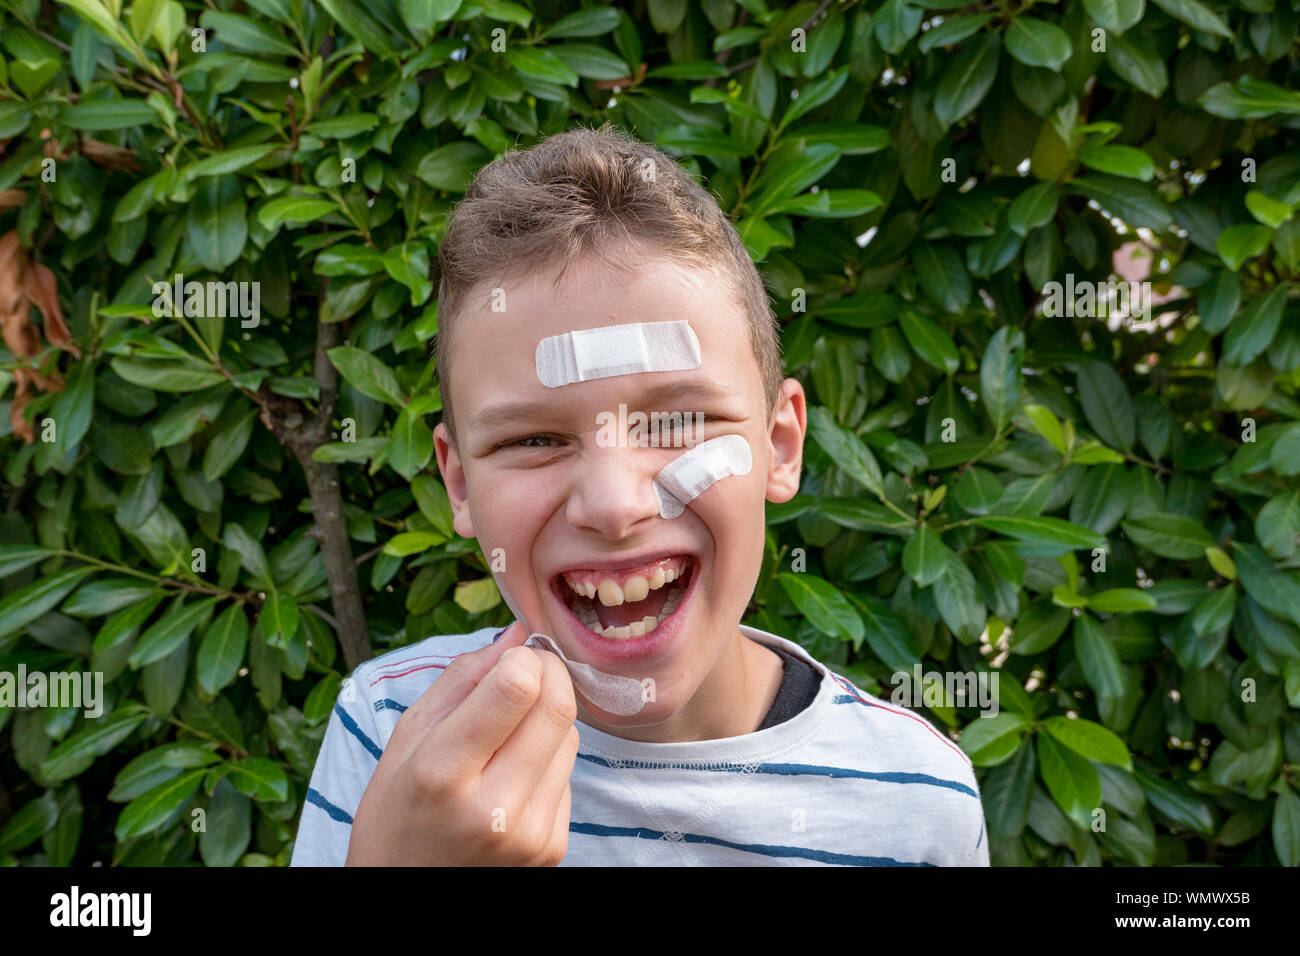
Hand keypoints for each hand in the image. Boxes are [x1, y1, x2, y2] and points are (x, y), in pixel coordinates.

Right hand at [345, 621, 579, 865]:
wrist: (404, 895)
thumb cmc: (398, 810)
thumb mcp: (408, 736)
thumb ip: (463, 677)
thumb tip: (518, 632)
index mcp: (442, 772)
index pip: (517, 688)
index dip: (523, 658)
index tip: (510, 658)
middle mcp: (492, 808)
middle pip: (557, 707)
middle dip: (549, 672)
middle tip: (527, 670)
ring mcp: (528, 834)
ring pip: (571, 736)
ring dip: (548, 716)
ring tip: (508, 733)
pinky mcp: (552, 848)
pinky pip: (568, 773)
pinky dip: (549, 758)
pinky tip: (514, 773)